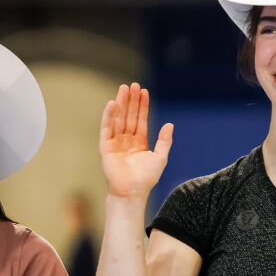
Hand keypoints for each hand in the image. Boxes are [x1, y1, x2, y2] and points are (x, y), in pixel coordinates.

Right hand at [100, 83, 173, 200]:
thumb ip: (165, 141)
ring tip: (124, 88)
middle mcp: (126, 140)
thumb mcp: (160, 157)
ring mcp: (115, 142)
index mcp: (138, 142)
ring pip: (118, 118)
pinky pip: (107, 128)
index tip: (144, 91)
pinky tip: (113, 103)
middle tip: (134, 84)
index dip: (142, 106)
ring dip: (121, 103)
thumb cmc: (146, 178)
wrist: (133, 191)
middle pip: (129, 115)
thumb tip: (170, 124)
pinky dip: (109, 116)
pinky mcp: (106, 146)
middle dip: (131, 100)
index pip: (140, 119)